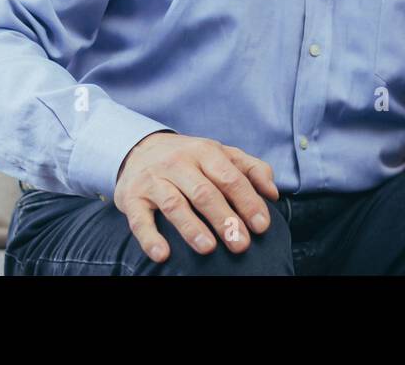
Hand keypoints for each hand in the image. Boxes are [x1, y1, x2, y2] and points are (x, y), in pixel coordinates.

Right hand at [112, 131, 279, 264]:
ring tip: (208, 248)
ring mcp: (153, 180)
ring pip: (174, 204)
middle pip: (204, 192)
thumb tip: (273, 193)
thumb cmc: (189, 157)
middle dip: (224, 219)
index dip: (247, 202)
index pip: (230, 177)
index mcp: (205, 151)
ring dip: (192, 227)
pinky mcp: (131, 197)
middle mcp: (178, 163)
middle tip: (240, 244)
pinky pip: (139, 219)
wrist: (139, 148)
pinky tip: (163, 255)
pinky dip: (150, 238)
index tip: (261, 225)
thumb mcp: (220, 153)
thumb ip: (250, 169)